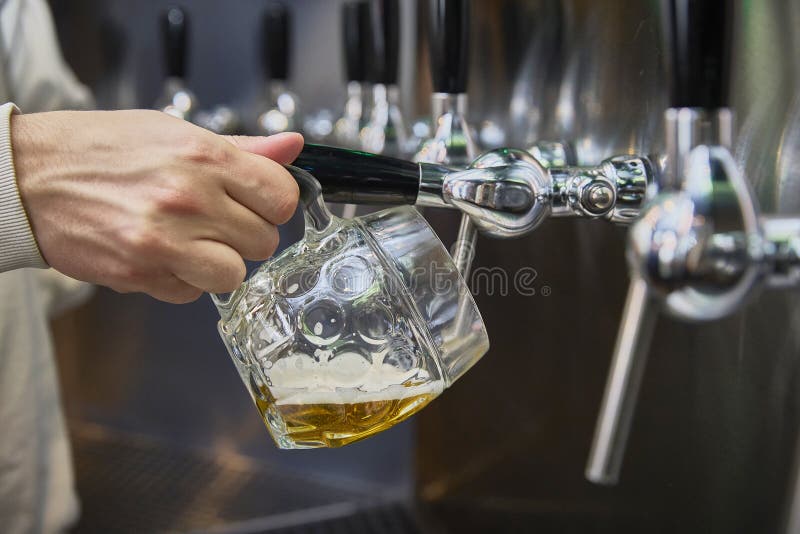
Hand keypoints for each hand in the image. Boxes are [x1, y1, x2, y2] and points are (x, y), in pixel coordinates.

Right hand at [12, 109, 302, 302]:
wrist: (30, 178)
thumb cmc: (101, 150)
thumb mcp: (173, 132)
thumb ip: (242, 148)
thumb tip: (293, 148)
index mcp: (204, 156)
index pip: (282, 196)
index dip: (275, 203)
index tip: (260, 202)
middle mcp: (190, 198)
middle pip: (264, 240)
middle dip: (246, 234)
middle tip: (218, 220)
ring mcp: (165, 240)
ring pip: (234, 274)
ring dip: (219, 263)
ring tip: (192, 242)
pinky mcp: (141, 274)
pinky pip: (192, 294)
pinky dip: (182, 281)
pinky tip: (160, 255)